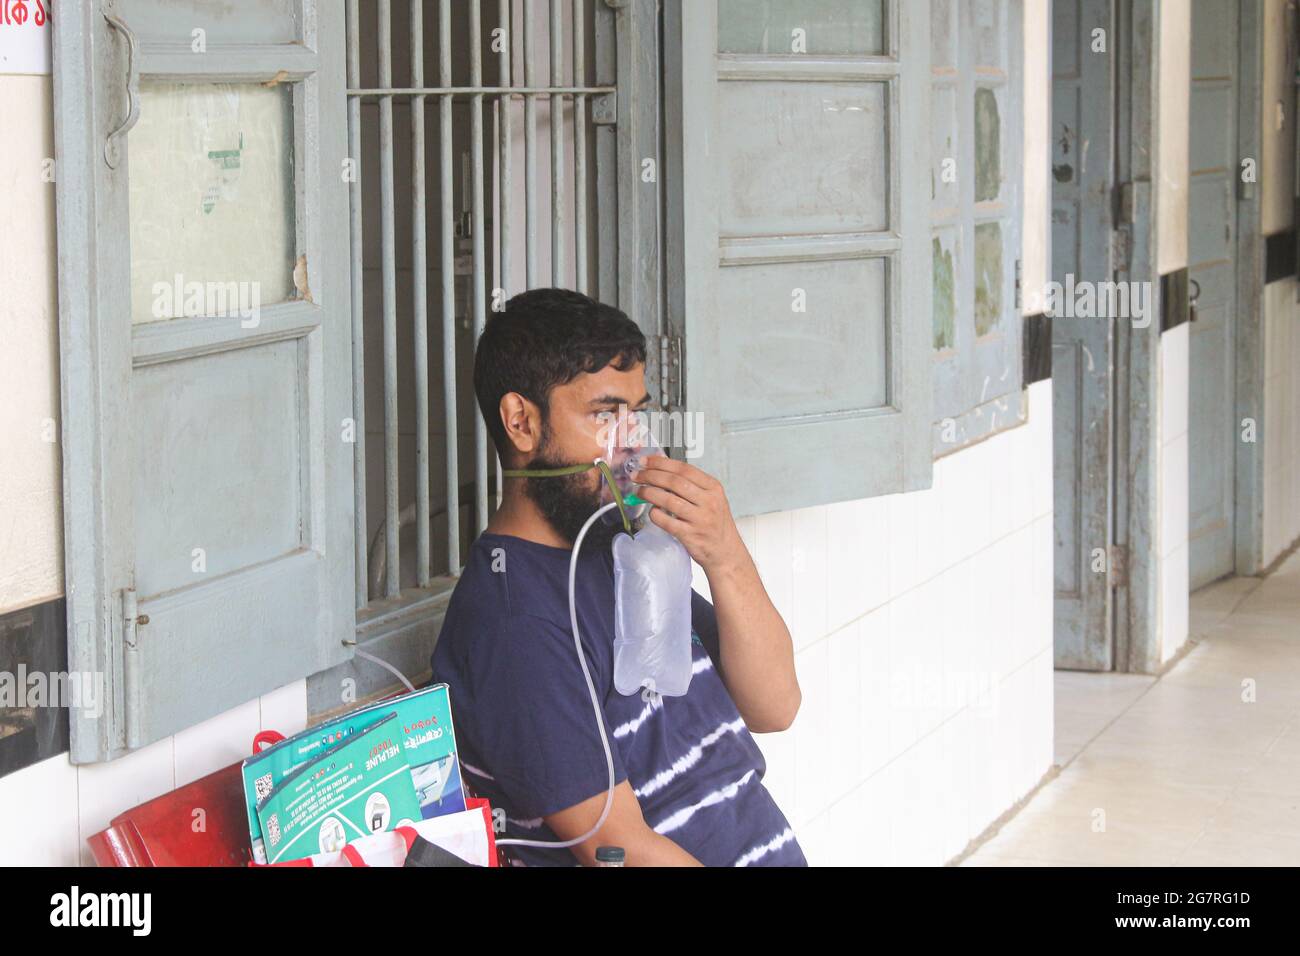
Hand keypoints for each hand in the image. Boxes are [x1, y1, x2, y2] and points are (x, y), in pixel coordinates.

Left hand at [630, 455, 748, 575]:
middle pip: (674, 482)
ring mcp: (700, 519)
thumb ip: (691, 485)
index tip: (645, 461)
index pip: (684, 469)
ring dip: (649, 493)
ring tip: (639, 491)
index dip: (661, 463)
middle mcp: (708, 501)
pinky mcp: (690, 535)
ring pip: (668, 500)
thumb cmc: (715, 524)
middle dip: (650, 476)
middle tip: (637, 476)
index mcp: (713, 488)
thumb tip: (661, 471)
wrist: (726, 551)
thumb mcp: (712, 499)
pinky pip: (666, 521)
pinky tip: (652, 511)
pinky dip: (655, 514)